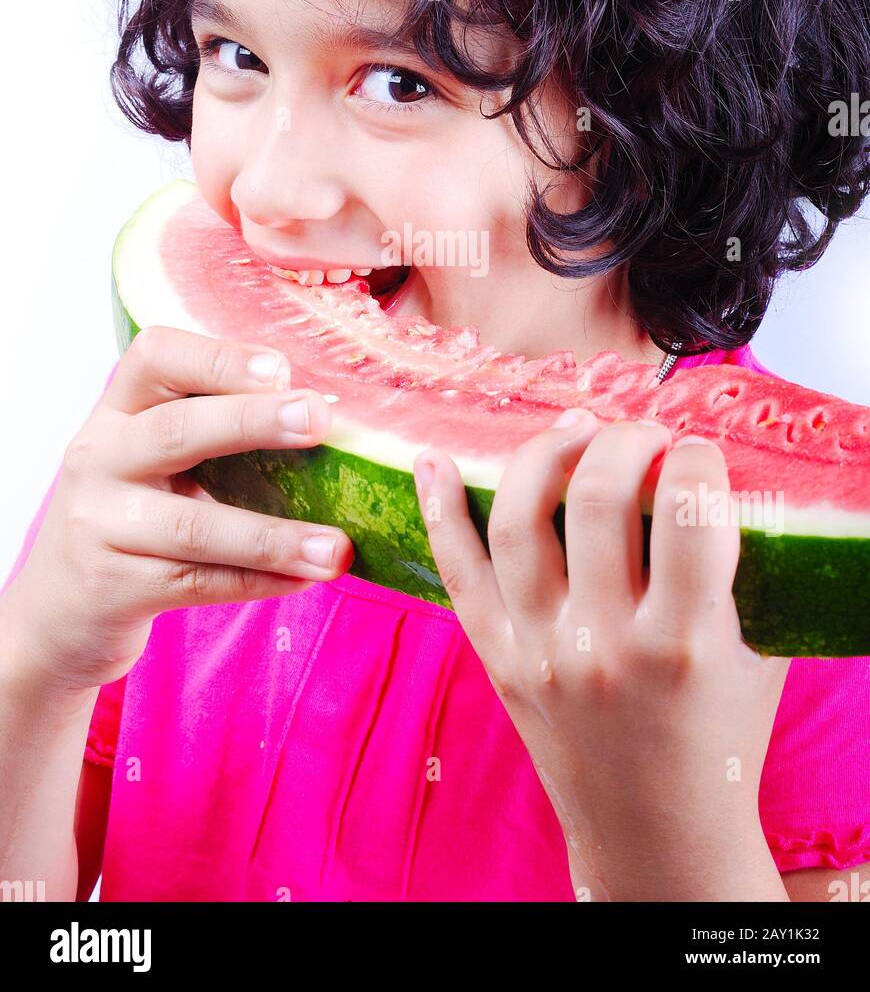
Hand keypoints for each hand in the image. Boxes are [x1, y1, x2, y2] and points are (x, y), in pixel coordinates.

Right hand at [2, 326, 353, 694]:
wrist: (58, 608)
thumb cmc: (131, 516)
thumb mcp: (149, 459)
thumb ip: (215, 431)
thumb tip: (328, 418)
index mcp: (118, 412)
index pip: (153, 357)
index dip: (219, 357)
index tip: (281, 368)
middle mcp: (101, 459)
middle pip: (178, 430)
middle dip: (252, 421)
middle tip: (318, 418)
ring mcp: (101, 526)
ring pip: (195, 527)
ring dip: (274, 536)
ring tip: (335, 548)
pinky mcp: (113, 588)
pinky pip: (198, 584)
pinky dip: (259, 582)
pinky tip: (304, 578)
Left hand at [412, 413, 790, 900]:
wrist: (656, 835)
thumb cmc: (718, 739)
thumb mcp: (756, 657)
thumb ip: (740, 573)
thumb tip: (714, 478)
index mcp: (681, 643)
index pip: (688, 511)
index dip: (698, 459)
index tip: (699, 455)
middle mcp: (602, 643)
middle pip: (598, 497)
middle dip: (627, 440)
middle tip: (646, 437)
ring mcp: (538, 649)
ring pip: (518, 518)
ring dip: (546, 452)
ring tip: (578, 430)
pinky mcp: (495, 658)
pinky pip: (457, 570)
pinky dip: (440, 509)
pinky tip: (436, 459)